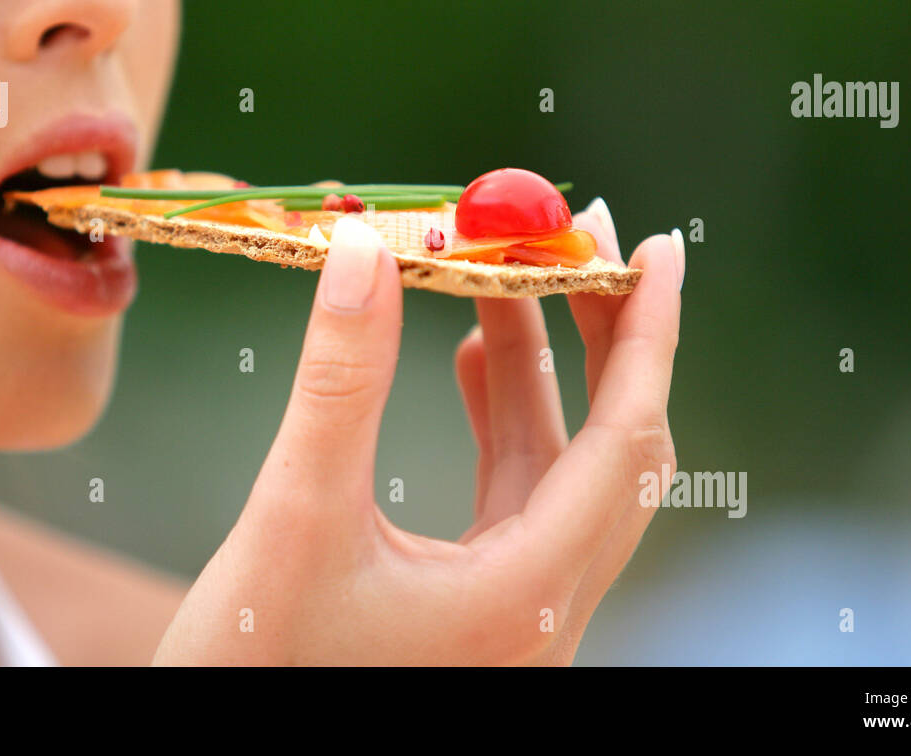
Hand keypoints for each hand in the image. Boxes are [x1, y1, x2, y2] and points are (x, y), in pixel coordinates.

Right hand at [153, 205, 683, 664]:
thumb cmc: (255, 669)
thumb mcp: (294, 516)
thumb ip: (339, 381)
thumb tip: (364, 251)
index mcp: (526, 593)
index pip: (625, 438)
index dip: (646, 333)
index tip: (655, 245)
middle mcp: (543, 606)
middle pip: (614, 448)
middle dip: (600, 336)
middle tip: (570, 241)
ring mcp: (516, 610)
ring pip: (560, 469)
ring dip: (537, 372)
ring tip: (497, 278)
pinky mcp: (481, 605)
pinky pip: (518, 497)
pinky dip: (504, 423)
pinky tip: (469, 363)